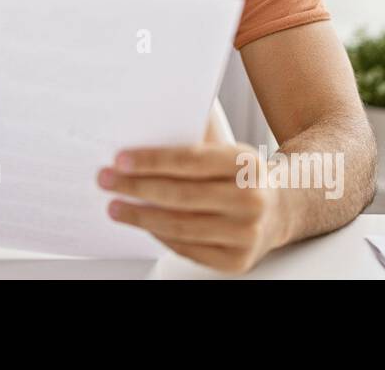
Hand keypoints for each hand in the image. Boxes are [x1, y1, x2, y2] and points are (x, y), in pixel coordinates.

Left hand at [98, 129, 289, 274]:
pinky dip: (160, 235)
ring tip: (115, 206)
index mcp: (246, 163)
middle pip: (180, 195)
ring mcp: (246, 234)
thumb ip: (193, 135)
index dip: (151, 160)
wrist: (279, 210)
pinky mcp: (236, 260)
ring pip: (180, 226)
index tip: (119, 160)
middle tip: (106, 181)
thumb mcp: (226, 148)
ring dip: (140, 216)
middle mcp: (252, 199)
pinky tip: (143, 223)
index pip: (190, 160)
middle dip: (135, 188)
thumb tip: (144, 123)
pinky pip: (187, 248)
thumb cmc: (240, 175)